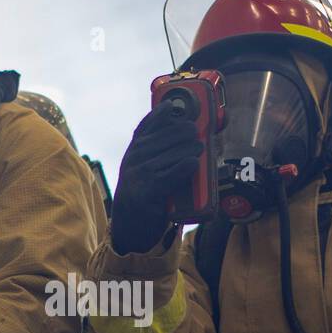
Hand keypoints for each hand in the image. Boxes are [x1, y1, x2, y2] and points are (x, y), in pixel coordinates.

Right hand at [111, 98, 203, 253]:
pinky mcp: (149, 191)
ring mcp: (140, 174)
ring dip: (191, 149)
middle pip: (165, 137)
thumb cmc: (144, 195)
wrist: (130, 227)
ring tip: (201, 148)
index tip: (173, 105)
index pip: (146, 126)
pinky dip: (185, 167)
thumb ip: (158, 154)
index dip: (160, 114)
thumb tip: (185, 135)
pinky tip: (194, 162)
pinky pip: (172, 174)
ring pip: (173, 154)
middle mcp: (134, 159)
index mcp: (133, 152)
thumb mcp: (144, 171)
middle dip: (184, 132)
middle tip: (198, 132)